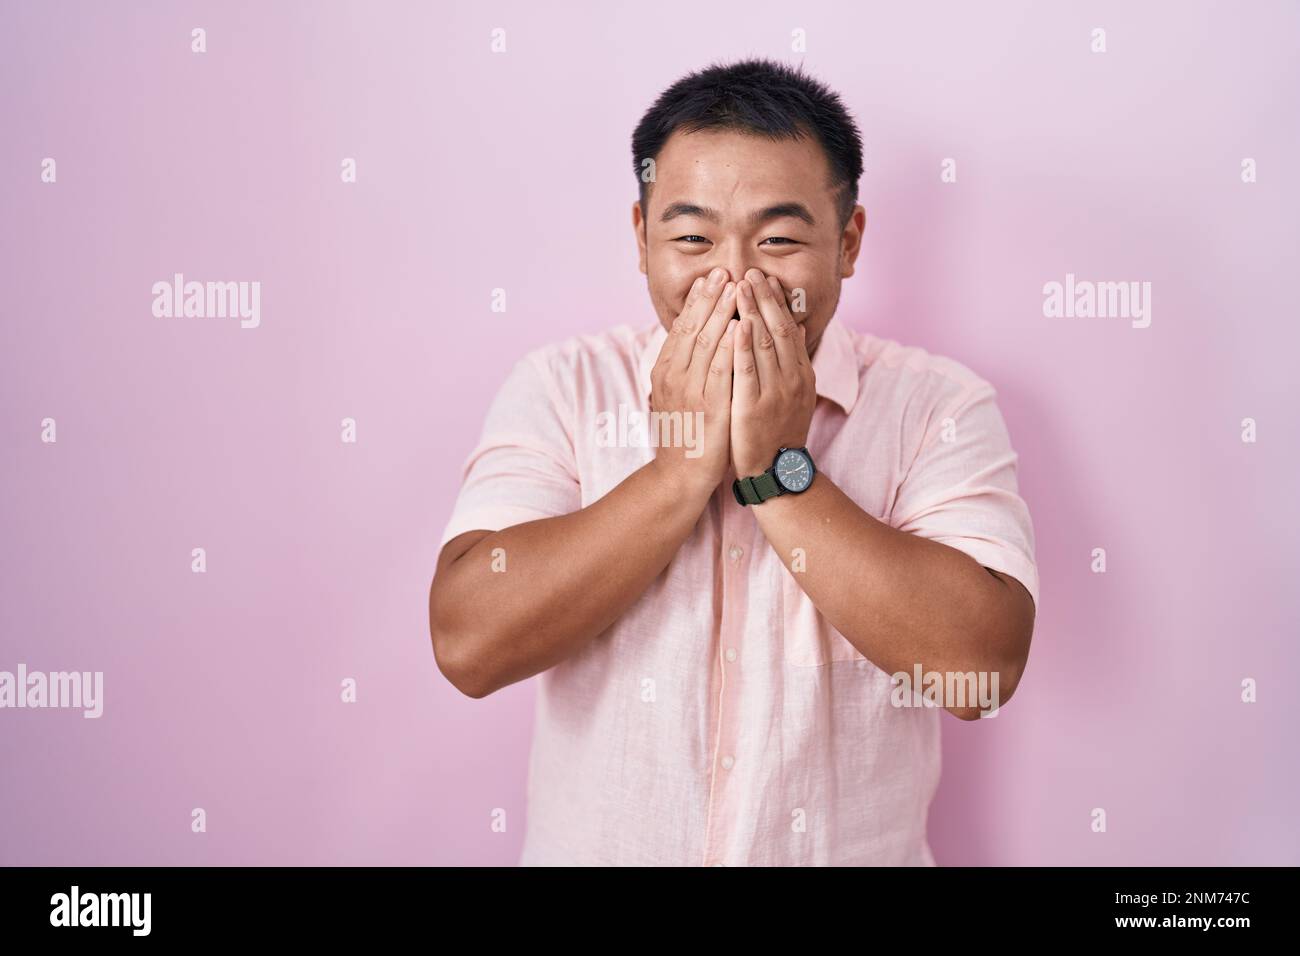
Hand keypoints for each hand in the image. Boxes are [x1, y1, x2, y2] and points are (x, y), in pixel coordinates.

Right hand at [648, 267, 737, 496]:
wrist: (681, 475)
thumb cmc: (685, 434)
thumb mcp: (677, 395)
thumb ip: (684, 368)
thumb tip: (696, 339)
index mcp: (665, 371)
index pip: (681, 326)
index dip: (698, 300)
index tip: (712, 278)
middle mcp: (673, 376)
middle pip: (692, 327)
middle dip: (710, 297)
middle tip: (725, 271)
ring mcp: (689, 390)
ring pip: (706, 341)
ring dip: (722, 312)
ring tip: (736, 288)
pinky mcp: (709, 405)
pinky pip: (720, 368)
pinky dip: (730, 344)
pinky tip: (741, 325)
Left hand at [731, 269, 815, 477]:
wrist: (775, 471)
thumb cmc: (777, 429)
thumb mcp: (793, 393)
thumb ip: (791, 361)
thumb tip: (796, 326)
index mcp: (800, 374)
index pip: (788, 328)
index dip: (776, 301)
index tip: (763, 277)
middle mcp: (792, 380)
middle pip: (778, 329)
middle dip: (764, 298)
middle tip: (750, 271)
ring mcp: (775, 393)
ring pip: (764, 345)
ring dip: (753, 312)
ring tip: (741, 286)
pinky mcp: (754, 408)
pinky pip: (748, 372)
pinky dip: (743, 347)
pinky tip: (737, 325)